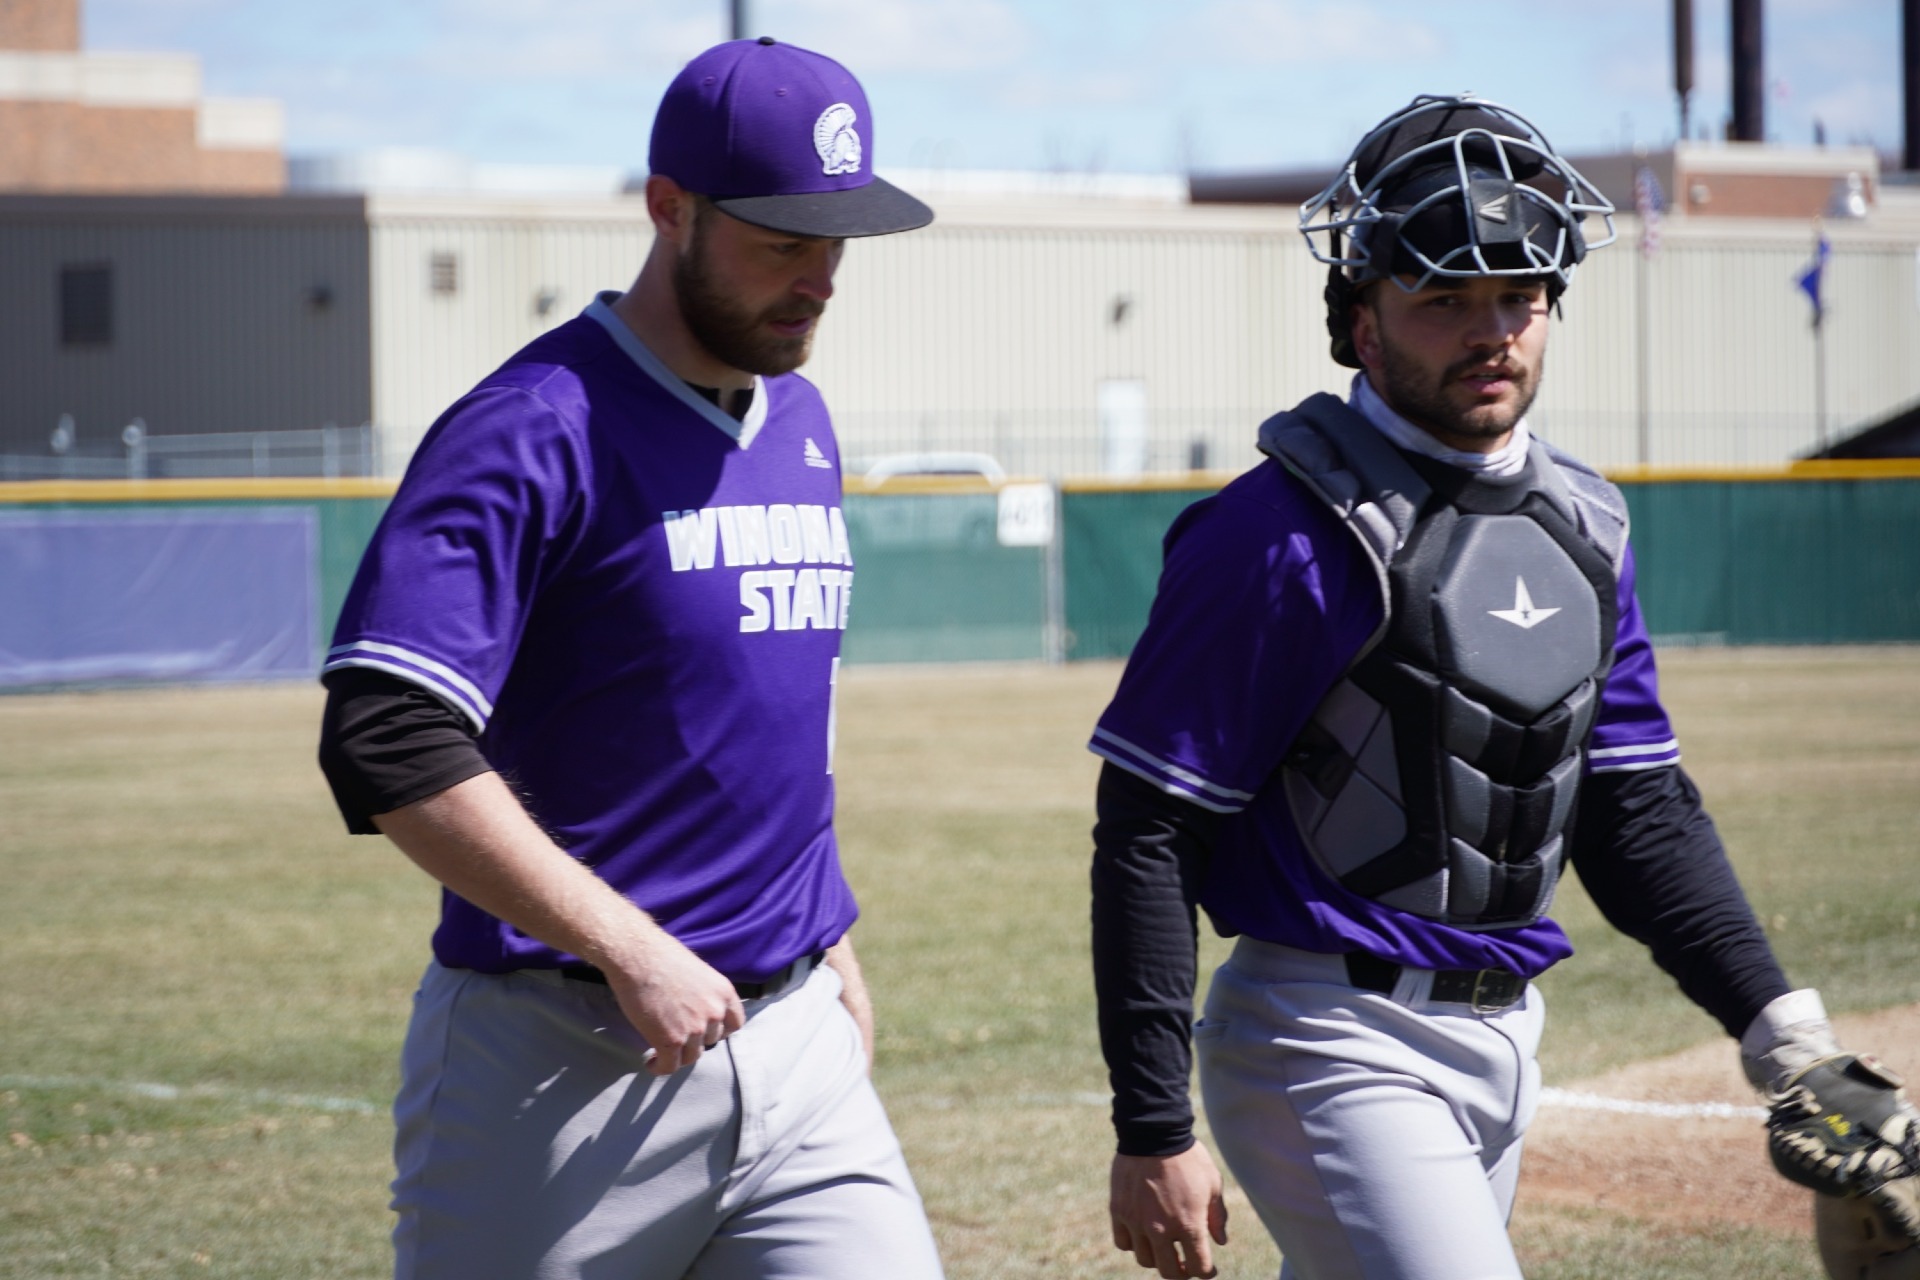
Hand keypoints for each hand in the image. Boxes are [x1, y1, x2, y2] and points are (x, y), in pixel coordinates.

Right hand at [600, 931, 744, 1076]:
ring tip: (662, 1050)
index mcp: (724, 993)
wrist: (637, 955)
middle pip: (711, 1040)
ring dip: (677, 1054)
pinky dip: (660, 1067)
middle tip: (677, 1035)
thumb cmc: (660, 955)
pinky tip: (651, 1063)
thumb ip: (704, 993)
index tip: (704, 1030)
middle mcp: (715, 1013)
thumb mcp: (697, 971)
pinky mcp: (671, 1041)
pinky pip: (670, 1066)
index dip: (719, 1030)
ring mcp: (695, 1029)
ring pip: (691, 1056)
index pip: (735, 1024)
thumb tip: (697, 1006)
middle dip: (695, 1040)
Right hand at [1110, 1146, 1228, 1278]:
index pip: (1199, 1268)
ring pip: (1145, 1260)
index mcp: (1189, 1225)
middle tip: (1185, 1262)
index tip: (1208, 1268)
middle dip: (1182, 1271)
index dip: (1207, 1272)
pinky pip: (1123, 1242)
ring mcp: (1136, 1222)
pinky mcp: (1119, 1211)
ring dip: (1157, 1258)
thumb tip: (1220, 1241)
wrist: (1154, 1133)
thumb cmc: (1188, 1157)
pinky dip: (1133, 1243)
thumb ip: (1217, 1217)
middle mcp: (1161, 1230)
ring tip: (1164, 1246)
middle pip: (1170, 1272)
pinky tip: (1142, 1232)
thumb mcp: (1213, 1184)